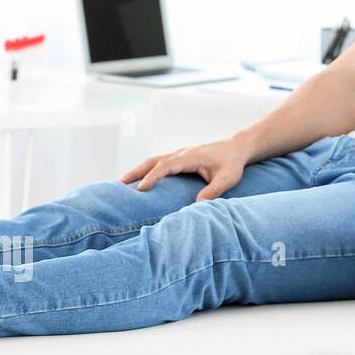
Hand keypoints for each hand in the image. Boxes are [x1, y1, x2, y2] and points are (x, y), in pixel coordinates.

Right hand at [120, 137, 250, 202]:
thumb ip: (214, 191)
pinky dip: (146, 170)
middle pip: (153, 161)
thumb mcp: (228, 178)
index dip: (153, 176)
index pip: (167, 165)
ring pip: (153, 161)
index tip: (141, 188)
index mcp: (191, 156)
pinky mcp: (179, 159)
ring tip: (121, 184)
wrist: (236, 148)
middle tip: (119, 185)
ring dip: (137, 171)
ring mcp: (178, 155)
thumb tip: (197, 206)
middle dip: (136, 172)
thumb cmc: (232, 163)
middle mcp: (181, 153)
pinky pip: (158, 163)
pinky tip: (138, 181)